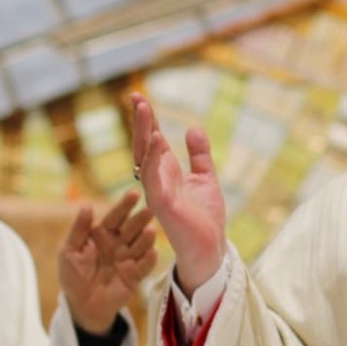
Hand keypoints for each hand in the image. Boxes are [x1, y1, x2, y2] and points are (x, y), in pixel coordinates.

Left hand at [59, 190, 157, 334]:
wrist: (81, 305)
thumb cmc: (72, 275)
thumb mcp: (68, 251)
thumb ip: (78, 229)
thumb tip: (86, 205)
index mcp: (103, 234)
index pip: (115, 216)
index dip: (124, 205)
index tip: (134, 193)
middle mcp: (119, 243)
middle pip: (131, 228)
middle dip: (140, 219)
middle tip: (148, 210)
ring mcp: (128, 259)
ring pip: (140, 245)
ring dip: (146, 238)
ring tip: (150, 231)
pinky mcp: (135, 276)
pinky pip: (144, 267)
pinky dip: (149, 260)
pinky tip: (152, 252)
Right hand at [128, 92, 226, 293]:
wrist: (211, 248)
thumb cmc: (205, 218)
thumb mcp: (206, 179)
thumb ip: (199, 155)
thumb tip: (193, 128)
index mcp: (166, 172)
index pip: (152, 140)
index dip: (146, 120)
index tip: (139, 97)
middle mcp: (157, 180)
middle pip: (143, 145)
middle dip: (140, 121)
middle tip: (136, 97)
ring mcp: (157, 192)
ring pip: (144, 158)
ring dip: (144, 134)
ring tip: (145, 110)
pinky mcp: (163, 205)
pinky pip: (154, 179)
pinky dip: (153, 159)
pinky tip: (157, 140)